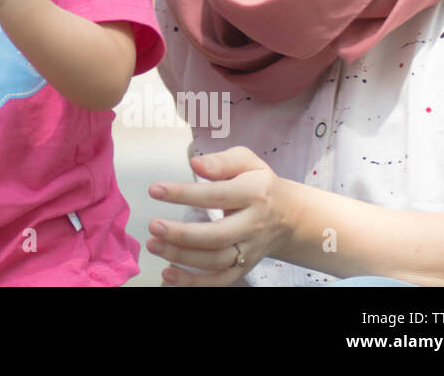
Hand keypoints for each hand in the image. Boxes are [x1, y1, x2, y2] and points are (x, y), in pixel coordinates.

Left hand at [145, 147, 296, 285]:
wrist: (290, 217)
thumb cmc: (259, 184)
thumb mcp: (247, 162)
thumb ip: (221, 161)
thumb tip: (196, 164)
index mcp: (253, 194)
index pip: (216, 195)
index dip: (184, 194)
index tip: (155, 190)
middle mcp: (252, 225)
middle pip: (217, 236)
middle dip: (182, 234)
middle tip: (154, 226)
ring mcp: (249, 250)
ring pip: (216, 261)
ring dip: (182, 257)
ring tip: (154, 245)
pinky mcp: (244, 267)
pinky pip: (220, 280)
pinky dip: (195, 283)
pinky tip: (169, 275)